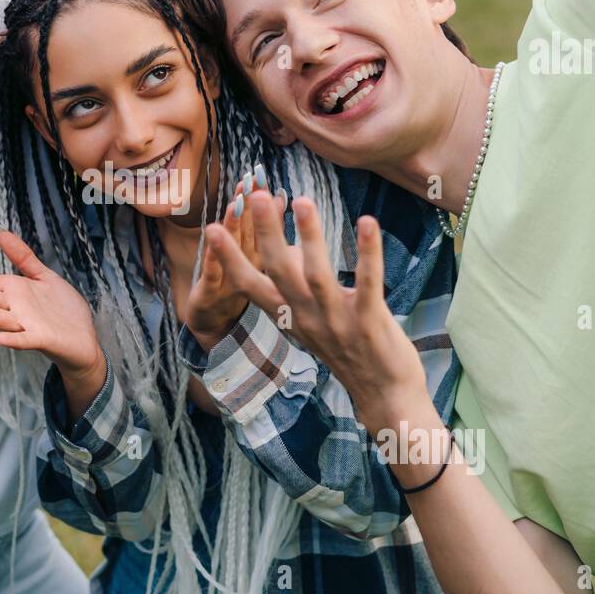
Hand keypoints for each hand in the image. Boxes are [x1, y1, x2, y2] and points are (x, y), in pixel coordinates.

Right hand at [0, 228, 105, 388]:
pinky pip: (24, 339)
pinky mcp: (41, 339)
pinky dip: (11, 339)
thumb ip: (22, 257)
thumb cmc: (62, 309)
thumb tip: (0, 231)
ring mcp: (25, 324)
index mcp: (13, 291)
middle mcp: (14, 308)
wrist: (83, 339)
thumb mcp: (43, 276)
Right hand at [184, 166, 286, 350]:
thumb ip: (269, 237)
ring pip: (228, 248)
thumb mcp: (253, 264)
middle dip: (244, 203)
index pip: (255, 223)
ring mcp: (218, 274)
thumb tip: (285, 205)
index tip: (263, 177)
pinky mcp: (205, 293)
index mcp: (249, 254)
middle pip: (242, 229)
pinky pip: (212, 274)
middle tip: (250, 180)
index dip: (258, 201)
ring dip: (231, 224)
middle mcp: (233, 259)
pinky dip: (213, 256)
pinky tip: (213, 237)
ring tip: (235, 202)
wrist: (209, 324)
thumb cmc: (232, 290)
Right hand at [206, 194, 427, 426]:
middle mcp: (307, 319)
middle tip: (255, 196)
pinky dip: (367, 252)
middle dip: (266, 233)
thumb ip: (297, 293)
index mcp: (290, 318)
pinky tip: (367, 222)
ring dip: (308, 236)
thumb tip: (284, 253)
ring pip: (316, 274)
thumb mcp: (313, 324)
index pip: (250, 286)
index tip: (210, 230)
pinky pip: (367, 282)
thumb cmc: (350, 354)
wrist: (385, 397)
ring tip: (301, 201)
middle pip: (278, 271)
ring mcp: (336, 322)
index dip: (230, 259)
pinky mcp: (369, 322)